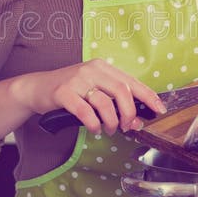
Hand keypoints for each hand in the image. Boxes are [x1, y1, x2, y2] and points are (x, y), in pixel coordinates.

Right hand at [15, 58, 166, 135]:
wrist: (37, 88)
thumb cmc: (70, 92)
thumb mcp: (94, 92)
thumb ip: (114, 104)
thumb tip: (137, 121)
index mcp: (102, 67)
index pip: (132, 81)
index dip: (148, 96)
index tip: (160, 109)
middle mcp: (92, 70)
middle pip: (121, 91)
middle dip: (129, 113)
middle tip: (127, 126)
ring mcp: (77, 80)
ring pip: (104, 103)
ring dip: (111, 121)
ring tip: (108, 129)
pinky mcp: (63, 92)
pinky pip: (85, 111)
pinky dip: (94, 124)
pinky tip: (94, 129)